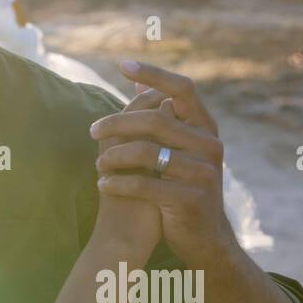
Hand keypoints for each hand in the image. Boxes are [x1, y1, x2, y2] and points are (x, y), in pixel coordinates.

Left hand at [89, 61, 237, 266]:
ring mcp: (204, 173)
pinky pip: (146, 184)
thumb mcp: (178, 149)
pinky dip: (118, 183)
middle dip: (117, 123)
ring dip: (113, 156)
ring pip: (147, 152)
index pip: (183, 88)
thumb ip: (162, 118)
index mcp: (206, 128)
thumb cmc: (181, 186)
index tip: (122, 64)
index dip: (154, 73)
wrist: (204, 238)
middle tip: (92, 131)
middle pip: (155, 119)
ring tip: (98, 164)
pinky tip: (103, 185)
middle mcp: (210, 145)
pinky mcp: (191, 199)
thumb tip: (135, 83)